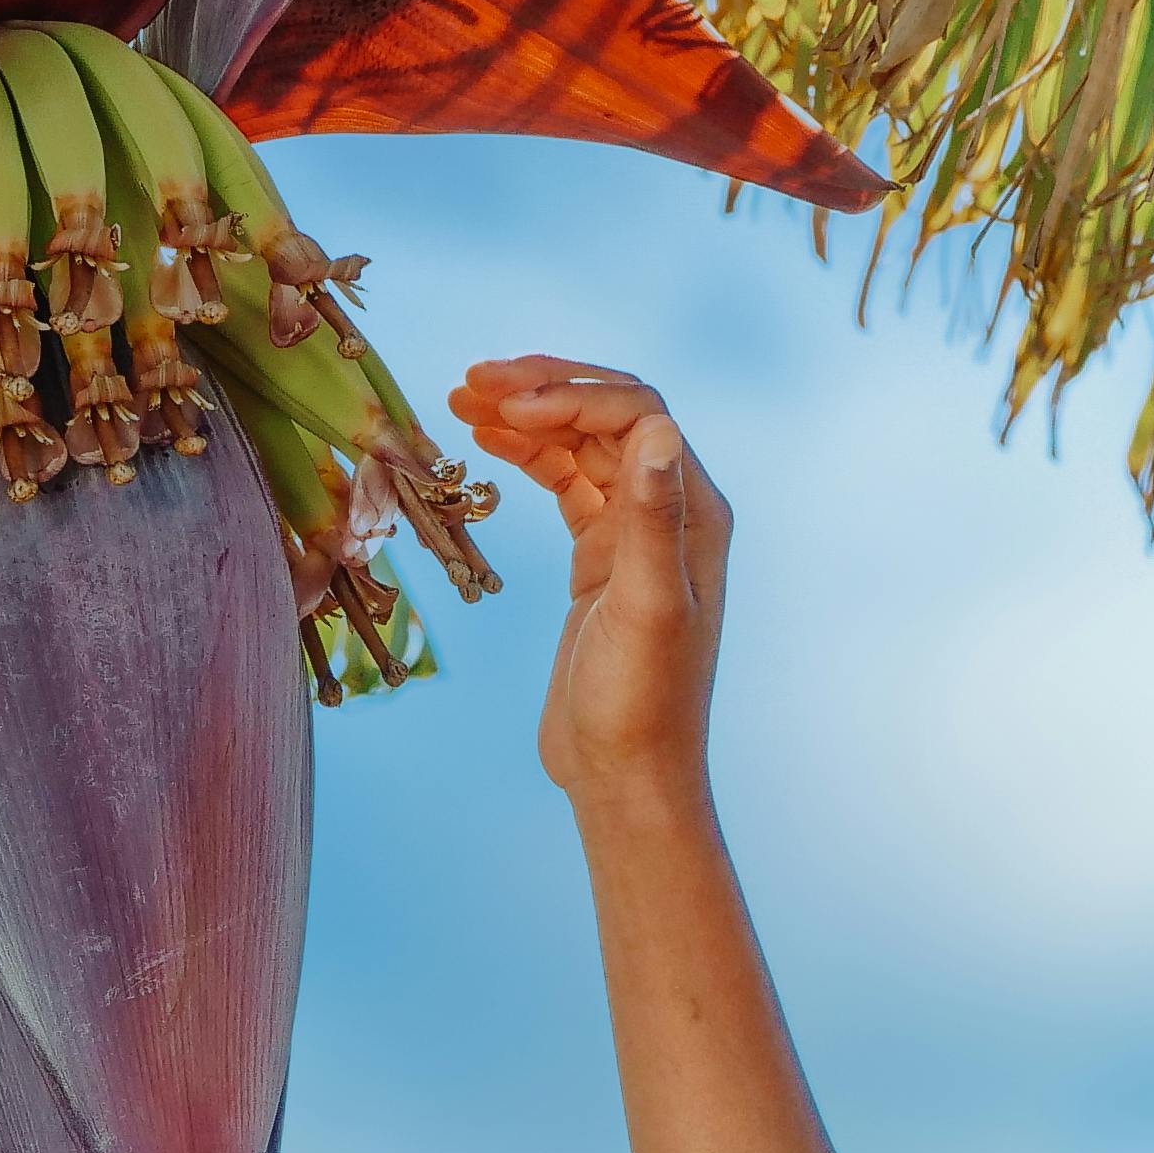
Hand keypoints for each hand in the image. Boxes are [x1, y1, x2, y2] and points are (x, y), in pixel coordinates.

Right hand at [455, 354, 731, 806]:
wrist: (623, 774)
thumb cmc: (641, 702)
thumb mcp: (644, 606)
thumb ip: (649, 517)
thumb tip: (658, 428)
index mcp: (694, 512)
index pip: (636, 415)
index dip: (569, 395)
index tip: (502, 404)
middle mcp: (670, 512)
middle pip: (606, 417)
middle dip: (541, 389)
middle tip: (470, 378)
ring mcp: (632, 535)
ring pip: (578, 446)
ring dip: (525, 416)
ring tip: (459, 398)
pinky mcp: (598, 559)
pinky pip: (563, 484)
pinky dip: (524, 456)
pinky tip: (482, 440)